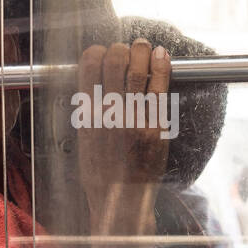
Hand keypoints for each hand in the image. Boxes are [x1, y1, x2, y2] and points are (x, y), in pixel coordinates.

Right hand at [75, 38, 171, 233]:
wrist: (120, 201)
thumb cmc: (101, 172)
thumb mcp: (84, 138)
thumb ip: (89, 110)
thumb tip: (94, 80)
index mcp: (87, 114)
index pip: (89, 66)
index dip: (97, 51)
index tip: (104, 51)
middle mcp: (108, 114)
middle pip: (115, 62)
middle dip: (123, 48)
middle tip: (130, 47)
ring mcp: (133, 120)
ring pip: (138, 70)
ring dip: (143, 51)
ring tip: (145, 46)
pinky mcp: (156, 128)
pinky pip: (160, 89)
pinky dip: (162, 66)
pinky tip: (163, 56)